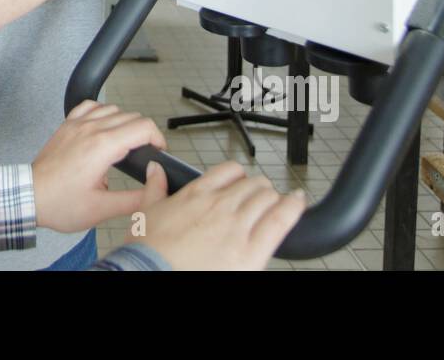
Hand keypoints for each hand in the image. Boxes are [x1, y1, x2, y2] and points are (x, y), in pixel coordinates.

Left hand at [32, 100, 167, 233]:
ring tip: (125, 145)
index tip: (158, 152)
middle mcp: (90, 129)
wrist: (29, 196)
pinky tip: (104, 128)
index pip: (143, 127)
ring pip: (114, 108)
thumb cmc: (59, 203)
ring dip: (126, 123)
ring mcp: (77, 124)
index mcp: (102, 147)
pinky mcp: (67, 125)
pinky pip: (91, 106)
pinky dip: (103, 112)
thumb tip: (156, 188)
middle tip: (143, 155)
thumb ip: (136, 200)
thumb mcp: (103, 209)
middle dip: (144, 134)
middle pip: (132, 117)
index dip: (158, 139)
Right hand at [130, 160, 305, 269]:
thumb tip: (155, 170)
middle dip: (258, 190)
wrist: (150, 273)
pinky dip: (293, 207)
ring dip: (273, 199)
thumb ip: (155, 188)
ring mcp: (236, 226)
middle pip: (253, 184)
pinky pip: (279, 220)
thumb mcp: (146, 213)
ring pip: (267, 197)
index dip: (239, 177)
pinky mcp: (250, 250)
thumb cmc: (147, 252)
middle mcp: (219, 205)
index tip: (241, 184)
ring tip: (277, 206)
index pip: (229, 171)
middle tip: (258, 201)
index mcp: (196, 194)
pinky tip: (297, 202)